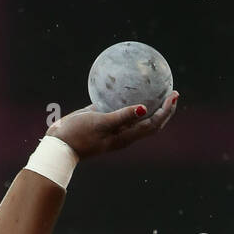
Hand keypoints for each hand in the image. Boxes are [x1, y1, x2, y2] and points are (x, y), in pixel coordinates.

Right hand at [46, 91, 178, 159]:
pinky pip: (121, 111)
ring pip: (138, 118)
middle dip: (164, 109)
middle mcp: (123, 135)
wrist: (59, 146)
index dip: (166, 111)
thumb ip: (122, 116)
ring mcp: (114, 130)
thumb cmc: (78, 135)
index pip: (153, 124)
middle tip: (172, 92)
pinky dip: (129, 101)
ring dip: (150, 106)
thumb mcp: (100, 123)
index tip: (174, 95)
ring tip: (156, 89)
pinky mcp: (103, 123)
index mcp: (126, 137)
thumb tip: (145, 109)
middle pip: (151, 123)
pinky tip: (125, 86)